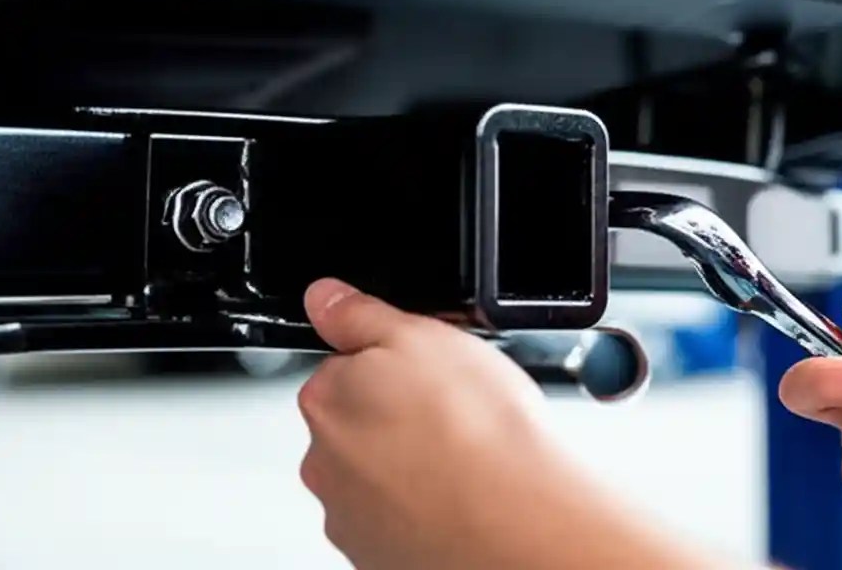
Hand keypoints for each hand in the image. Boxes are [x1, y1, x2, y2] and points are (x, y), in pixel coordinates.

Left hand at [297, 279, 713, 569]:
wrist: (518, 522)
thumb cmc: (479, 431)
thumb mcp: (422, 334)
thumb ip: (359, 314)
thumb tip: (323, 297)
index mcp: (327, 398)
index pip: (345, 367)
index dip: (394, 365)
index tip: (429, 374)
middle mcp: (323, 462)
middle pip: (357, 422)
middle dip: (398, 417)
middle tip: (453, 415)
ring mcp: (350, 516)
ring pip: (378, 474)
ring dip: (410, 465)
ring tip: (465, 460)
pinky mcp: (379, 555)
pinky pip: (398, 519)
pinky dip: (423, 508)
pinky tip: (461, 497)